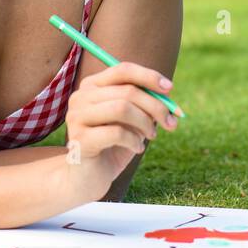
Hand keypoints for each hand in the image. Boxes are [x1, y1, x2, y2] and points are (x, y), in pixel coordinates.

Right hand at [63, 62, 178, 197]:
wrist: (88, 178)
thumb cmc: (113, 145)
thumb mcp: (132, 120)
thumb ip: (145, 104)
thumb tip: (168, 95)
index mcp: (92, 85)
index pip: (123, 70)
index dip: (148, 76)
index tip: (170, 88)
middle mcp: (81, 97)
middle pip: (127, 90)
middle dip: (156, 106)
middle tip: (171, 123)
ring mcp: (77, 117)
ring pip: (121, 108)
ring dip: (145, 123)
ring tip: (151, 136)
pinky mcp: (79, 140)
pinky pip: (116, 133)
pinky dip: (134, 141)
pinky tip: (137, 148)